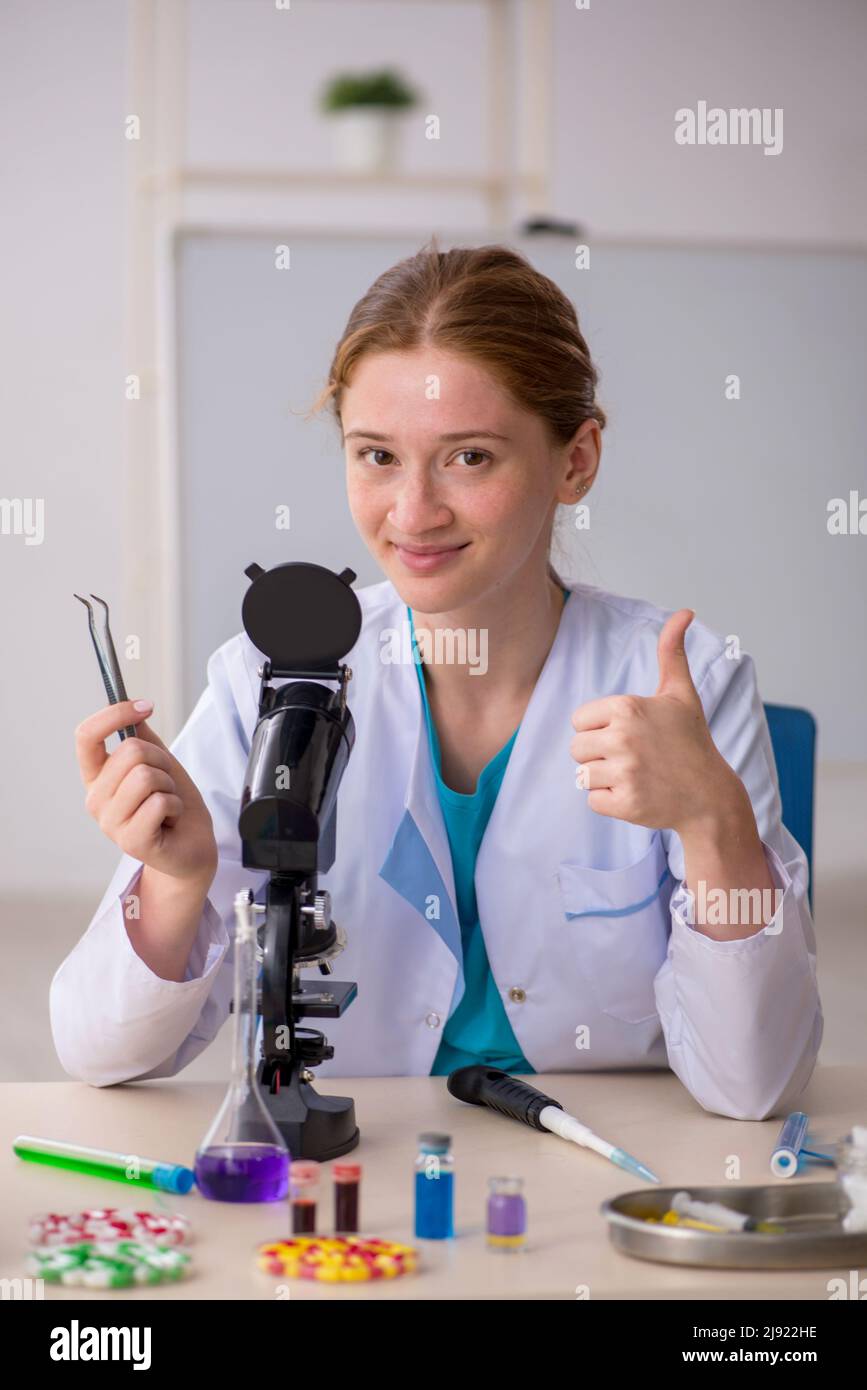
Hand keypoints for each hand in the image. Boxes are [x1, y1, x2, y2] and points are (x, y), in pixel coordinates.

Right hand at [75, 700, 217, 886]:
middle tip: (167, 784)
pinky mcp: (131, 841)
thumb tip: (133, 709)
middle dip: (162, 761)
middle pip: (131, 751)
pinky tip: (171, 821)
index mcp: (97, 778)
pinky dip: (176, 806)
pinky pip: (159, 801)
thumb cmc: (174, 806)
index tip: (145, 706)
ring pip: (145, 775)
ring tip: (168, 804)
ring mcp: (110, 823)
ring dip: (169, 786)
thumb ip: (143, 739)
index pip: (86, 737)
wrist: (192, 847)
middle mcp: (96, 799)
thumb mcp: (160, 764)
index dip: (114, 715)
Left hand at [569, 609, 740, 834]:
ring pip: (582, 775)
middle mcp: (623, 737)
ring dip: (604, 778)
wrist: (710, 795)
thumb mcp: (681, 694)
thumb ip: (671, 652)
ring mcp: (625, 772)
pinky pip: (592, 800)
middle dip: (599, 755)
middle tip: (634, 758)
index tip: (630, 735)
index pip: (579, 721)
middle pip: (576, 748)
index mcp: (627, 707)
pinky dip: (611, 802)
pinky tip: (638, 794)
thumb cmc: (690, 741)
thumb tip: (684, 611)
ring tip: (635, 775)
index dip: (600, 729)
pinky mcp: (625, 803)